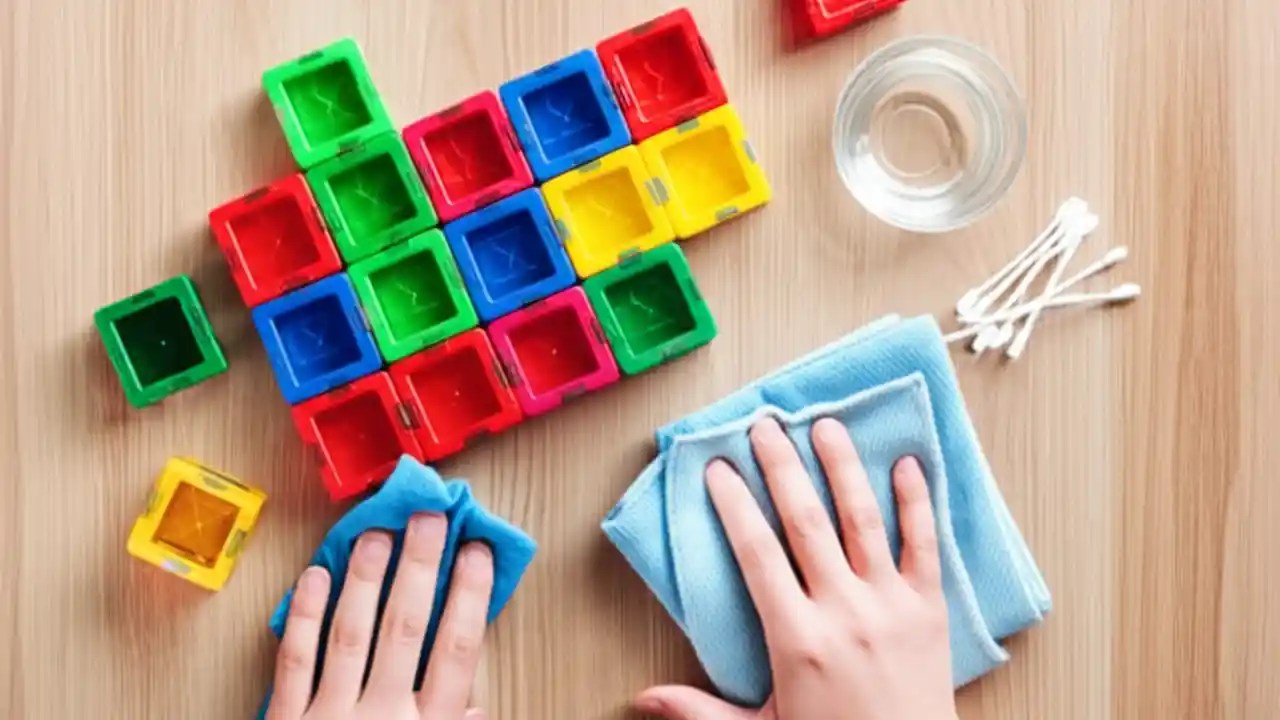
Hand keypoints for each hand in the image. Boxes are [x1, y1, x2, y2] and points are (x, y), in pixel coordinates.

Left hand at [267, 513, 493, 719]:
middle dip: (419, 567)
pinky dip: (305, 616)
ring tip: (375, 534)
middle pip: (406, 628)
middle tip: (428, 517)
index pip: (457, 650)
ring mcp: (331, 716)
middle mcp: (384, 716)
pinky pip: (296, 662)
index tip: (476, 551)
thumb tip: (478, 707)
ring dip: (365, 579)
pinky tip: (315, 576)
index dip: (470, 595)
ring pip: (351, 634)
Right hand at [635, 418, 955, 719]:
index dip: (734, 506)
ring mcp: (890, 605)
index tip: (718, 468)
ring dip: (841, 467)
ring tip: (826, 425)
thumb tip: (641, 700)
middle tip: (764, 426)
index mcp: (796, 638)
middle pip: (805, 522)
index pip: (757, 553)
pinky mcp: (930, 609)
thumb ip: (699, 710)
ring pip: (862, 520)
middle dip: (781, 468)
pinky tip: (904, 463)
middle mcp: (843, 611)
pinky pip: (923, 545)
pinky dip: (916, 501)